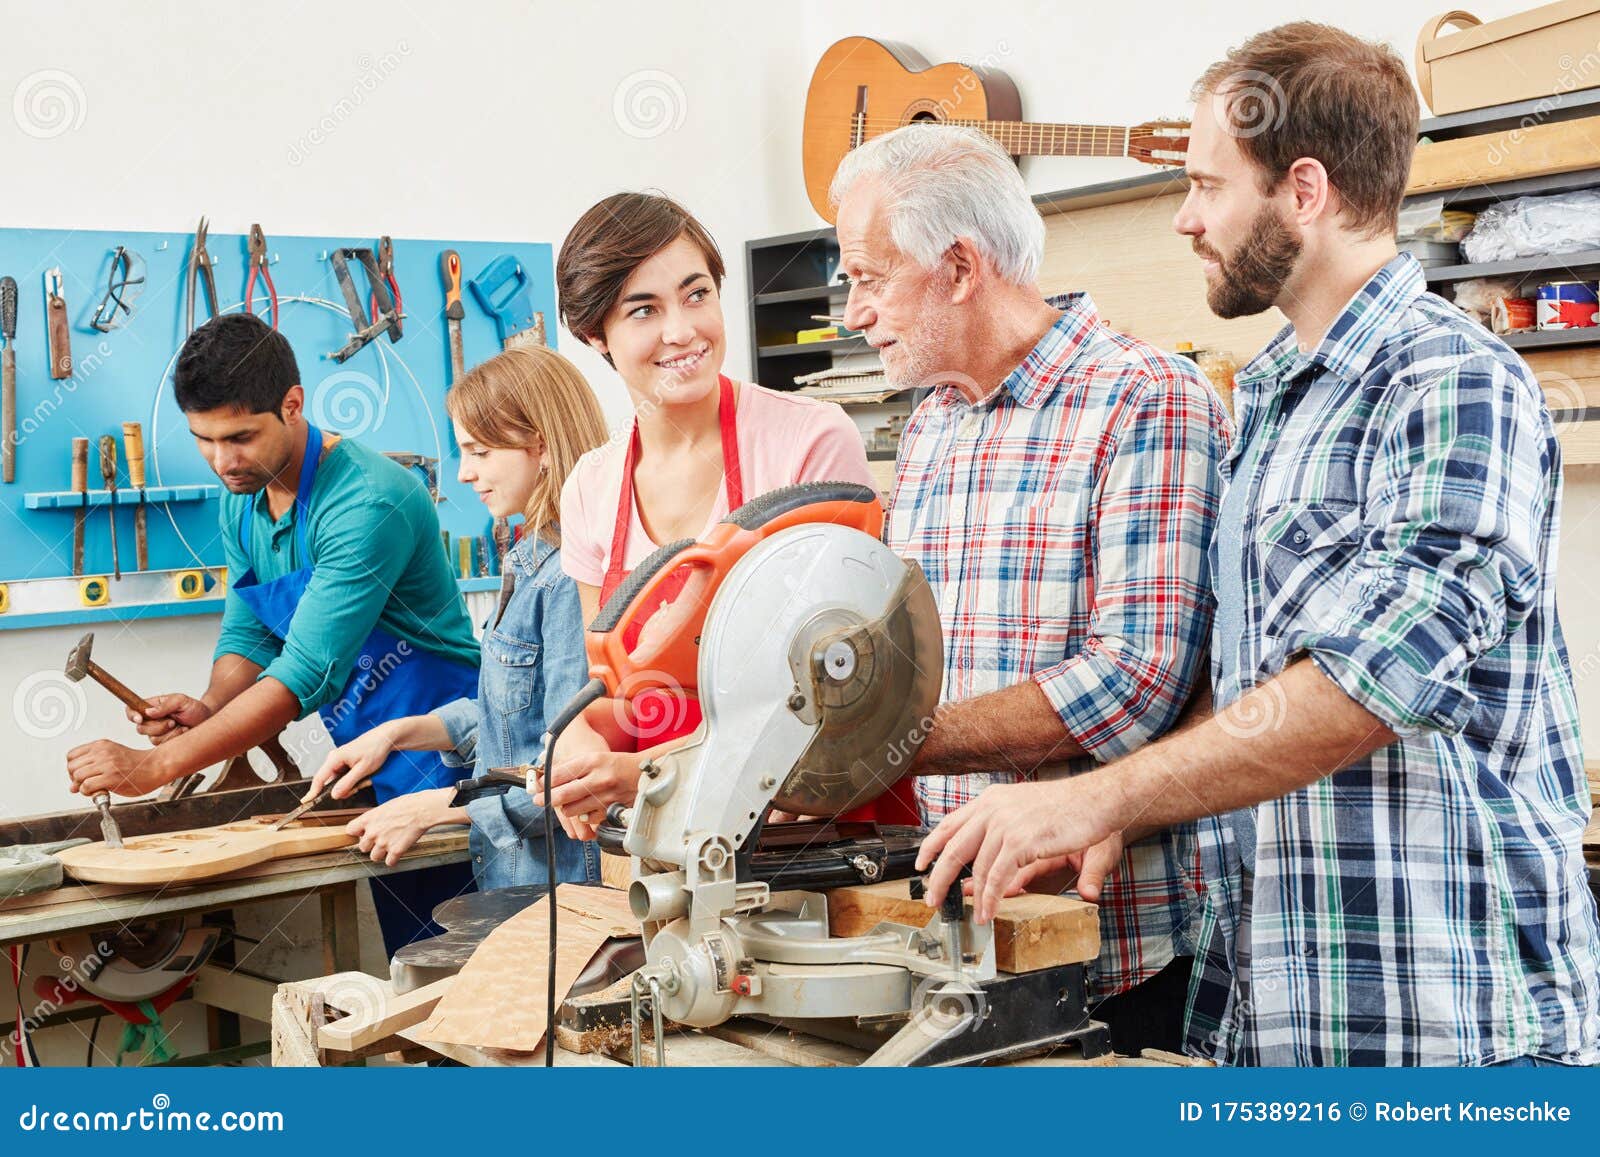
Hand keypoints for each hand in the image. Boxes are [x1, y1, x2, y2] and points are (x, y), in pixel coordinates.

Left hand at [66, 739, 172, 797]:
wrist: (156, 767)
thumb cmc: (137, 765)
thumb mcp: (112, 758)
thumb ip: (92, 768)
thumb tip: (73, 786)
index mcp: (101, 745)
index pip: (71, 756)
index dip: (73, 768)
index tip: (81, 774)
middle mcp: (102, 752)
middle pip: (71, 767)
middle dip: (75, 778)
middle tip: (87, 783)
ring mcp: (107, 764)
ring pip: (77, 776)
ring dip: (82, 786)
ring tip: (95, 787)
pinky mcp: (111, 777)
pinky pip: (86, 786)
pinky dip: (88, 792)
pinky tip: (99, 791)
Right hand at [128, 693, 211, 745]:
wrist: (207, 720)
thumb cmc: (194, 708)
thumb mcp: (181, 701)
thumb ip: (165, 705)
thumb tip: (148, 712)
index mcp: (151, 707)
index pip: (132, 710)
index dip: (132, 715)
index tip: (140, 719)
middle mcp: (151, 720)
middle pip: (140, 728)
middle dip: (158, 726)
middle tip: (173, 721)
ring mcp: (156, 732)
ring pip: (152, 738)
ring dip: (169, 733)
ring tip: (181, 726)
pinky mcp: (163, 743)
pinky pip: (161, 745)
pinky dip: (174, 738)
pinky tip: (183, 732)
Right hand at [308, 723, 396, 800]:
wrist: (385, 738)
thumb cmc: (375, 748)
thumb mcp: (362, 769)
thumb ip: (347, 783)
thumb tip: (334, 795)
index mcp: (335, 758)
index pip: (319, 779)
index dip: (312, 792)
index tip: (306, 802)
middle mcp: (334, 759)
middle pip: (332, 783)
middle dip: (346, 788)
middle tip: (361, 784)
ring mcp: (340, 760)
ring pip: (341, 781)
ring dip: (353, 784)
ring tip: (366, 776)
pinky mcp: (345, 762)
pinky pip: (346, 777)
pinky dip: (355, 779)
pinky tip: (365, 774)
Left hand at [346, 787, 456, 866]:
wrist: (423, 809)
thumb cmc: (407, 804)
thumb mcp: (384, 807)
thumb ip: (374, 818)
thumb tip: (370, 825)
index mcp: (368, 819)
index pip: (350, 830)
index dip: (357, 832)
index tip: (364, 833)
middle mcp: (372, 833)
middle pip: (362, 847)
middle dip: (371, 844)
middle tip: (382, 838)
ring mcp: (383, 843)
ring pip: (374, 857)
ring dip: (381, 853)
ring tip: (391, 845)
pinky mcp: (395, 851)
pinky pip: (389, 862)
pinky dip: (394, 859)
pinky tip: (398, 851)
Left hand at [531, 751, 642, 840]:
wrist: (643, 773)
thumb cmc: (615, 765)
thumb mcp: (593, 758)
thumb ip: (569, 767)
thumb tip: (544, 778)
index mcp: (592, 761)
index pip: (558, 775)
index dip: (542, 784)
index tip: (535, 788)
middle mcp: (598, 779)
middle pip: (561, 795)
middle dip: (546, 799)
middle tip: (538, 800)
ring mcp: (605, 797)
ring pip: (571, 810)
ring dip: (565, 808)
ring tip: (567, 803)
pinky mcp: (611, 810)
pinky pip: (586, 819)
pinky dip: (582, 816)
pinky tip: (584, 809)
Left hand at [915, 777, 1125, 922]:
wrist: (1099, 800)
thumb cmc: (1071, 808)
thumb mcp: (1028, 817)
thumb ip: (1005, 839)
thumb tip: (986, 864)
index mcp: (992, 799)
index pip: (950, 823)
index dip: (931, 845)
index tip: (921, 863)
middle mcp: (993, 808)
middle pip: (953, 846)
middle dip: (939, 877)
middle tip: (932, 898)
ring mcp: (1005, 824)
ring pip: (976, 866)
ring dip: (970, 896)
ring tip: (969, 915)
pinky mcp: (1021, 841)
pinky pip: (997, 876)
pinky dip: (990, 898)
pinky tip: (988, 911)